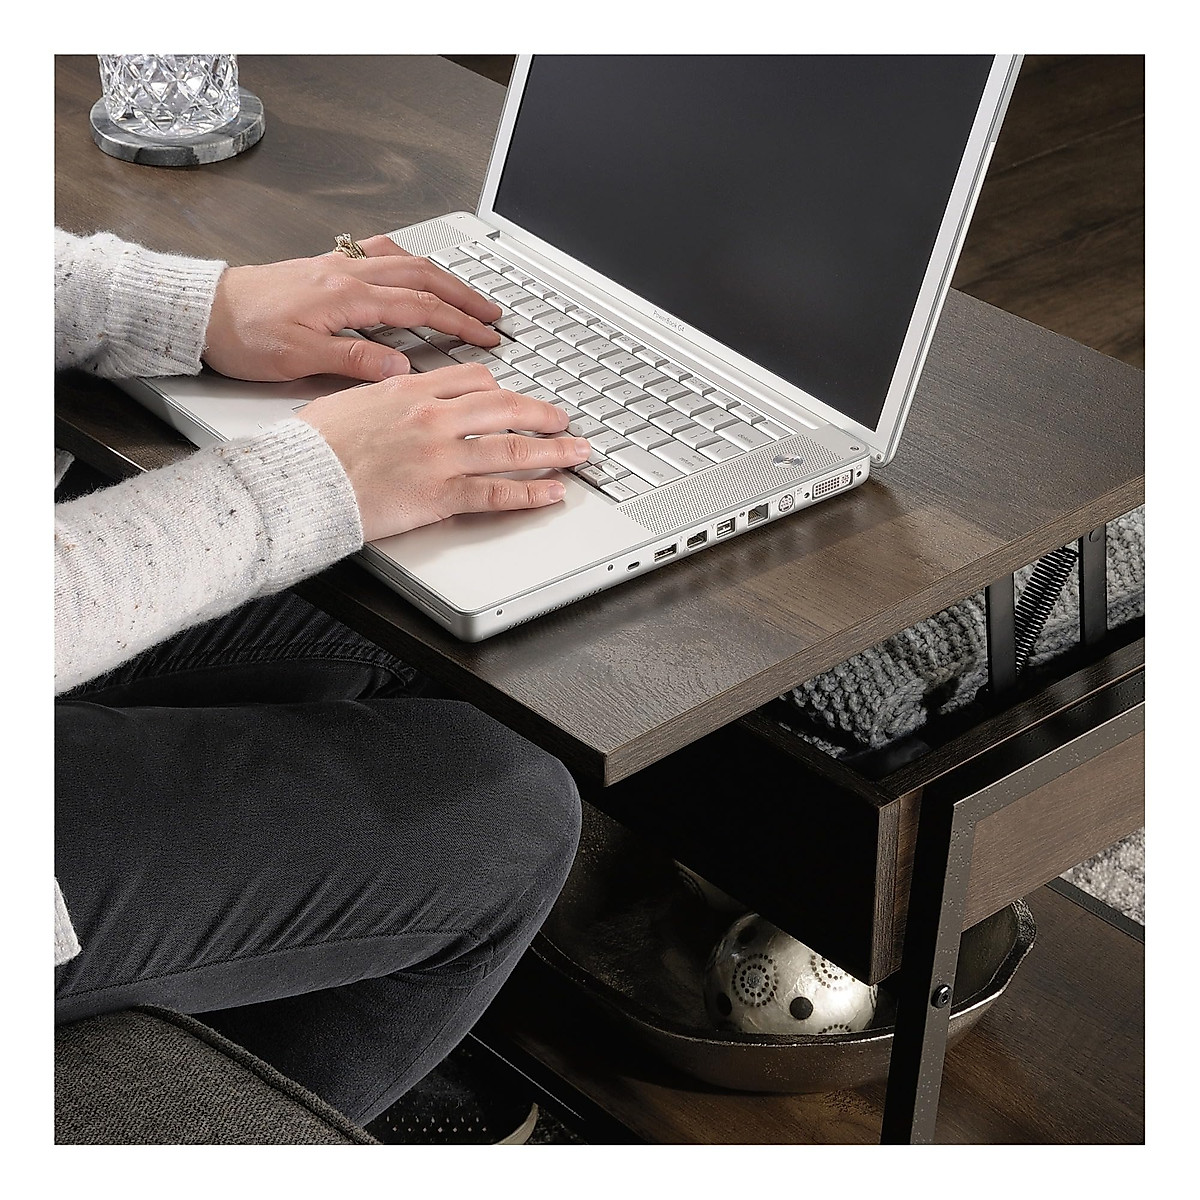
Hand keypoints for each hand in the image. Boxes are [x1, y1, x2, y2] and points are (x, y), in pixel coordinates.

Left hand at [202, 235, 500, 382]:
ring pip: (404, 261)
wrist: (203, 311)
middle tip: (493, 314)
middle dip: (463, 295)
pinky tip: (412, 271)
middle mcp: (346, 272)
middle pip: (422, 276)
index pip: (419, 306)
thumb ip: (355, 360)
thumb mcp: (299, 358)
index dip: (458, 322)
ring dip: (441, 276)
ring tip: (465, 294)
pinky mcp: (324, 267)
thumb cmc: (243, 335)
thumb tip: (401, 366)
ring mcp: (336, 265)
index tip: (486, 337)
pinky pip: (379, 254)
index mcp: (346, 295)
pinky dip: (407, 262)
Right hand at [298, 363, 591, 541]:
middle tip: (562, 418)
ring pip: (512, 447)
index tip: (514, 396)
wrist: (299, 479)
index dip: (502, 389)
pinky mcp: (441, 494)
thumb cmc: (312, 447)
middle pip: (504, 408)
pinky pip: (497, 492)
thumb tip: (397, 395)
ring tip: (576, 451)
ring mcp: (441, 456)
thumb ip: (384, 397)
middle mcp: (433, 418)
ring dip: (552, 449)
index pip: (472, 381)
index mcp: (410, 392)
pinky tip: (552, 491)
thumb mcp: (350, 402)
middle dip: (541, 413)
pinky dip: (531, 493)